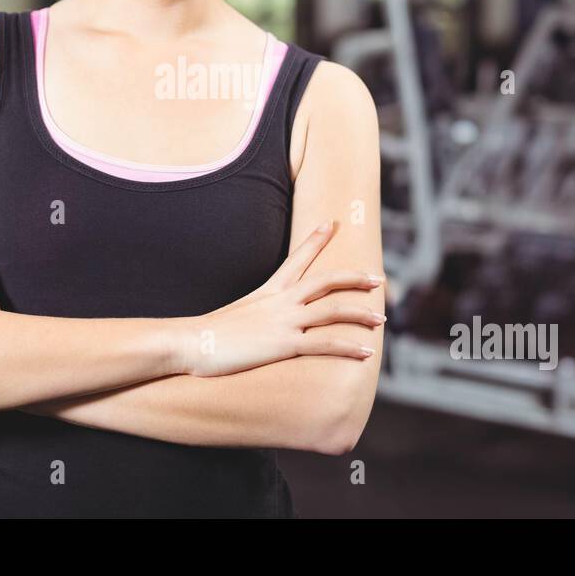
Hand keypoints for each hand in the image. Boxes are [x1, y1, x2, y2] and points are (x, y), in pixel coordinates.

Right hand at [176, 221, 383, 376]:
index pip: (297, 258)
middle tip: (378, 278)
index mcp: (269, 291)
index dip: (316, 239)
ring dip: (361, 314)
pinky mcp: (284, 343)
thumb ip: (253, 314)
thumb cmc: (207, 334)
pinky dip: (349, 346)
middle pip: (326, 281)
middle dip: (354, 278)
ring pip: (333, 310)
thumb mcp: (235, 315)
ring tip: (382, 318)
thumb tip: (257, 320)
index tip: (332, 223)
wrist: (192, 342)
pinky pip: (325, 344)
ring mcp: (283, 321)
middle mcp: (280, 301)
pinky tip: (366, 352)